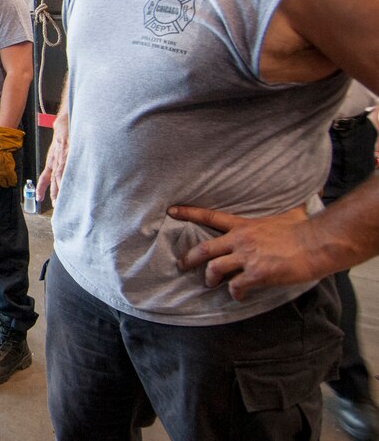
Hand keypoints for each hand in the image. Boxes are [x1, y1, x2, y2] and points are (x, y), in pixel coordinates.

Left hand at [37, 111, 67, 202]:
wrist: (63, 124)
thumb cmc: (62, 137)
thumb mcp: (57, 151)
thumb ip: (60, 162)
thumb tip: (64, 173)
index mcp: (52, 161)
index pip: (45, 178)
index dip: (41, 188)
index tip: (39, 198)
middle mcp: (54, 161)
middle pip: (53, 181)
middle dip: (54, 194)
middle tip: (56, 205)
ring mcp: (61, 158)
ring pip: (59, 176)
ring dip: (60, 188)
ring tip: (61, 199)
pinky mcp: (67, 153)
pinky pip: (66, 167)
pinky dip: (65, 176)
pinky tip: (66, 184)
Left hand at [170, 203, 324, 300]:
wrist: (317, 243)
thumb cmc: (305, 228)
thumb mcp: (288, 212)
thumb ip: (284, 208)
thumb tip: (307, 192)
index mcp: (244, 225)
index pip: (210, 216)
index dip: (189, 213)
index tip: (171, 211)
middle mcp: (240, 240)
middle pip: (205, 249)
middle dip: (189, 258)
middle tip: (182, 265)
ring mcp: (247, 257)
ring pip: (215, 269)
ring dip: (210, 279)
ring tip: (211, 284)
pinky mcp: (257, 274)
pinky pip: (236, 286)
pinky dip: (235, 293)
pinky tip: (239, 296)